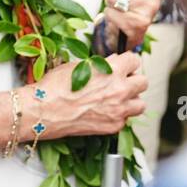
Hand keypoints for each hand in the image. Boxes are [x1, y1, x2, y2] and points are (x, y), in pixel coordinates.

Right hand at [32, 52, 147, 138]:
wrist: (44, 111)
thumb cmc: (55, 87)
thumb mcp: (77, 66)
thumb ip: (100, 65)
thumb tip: (111, 64)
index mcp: (112, 70)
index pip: (134, 60)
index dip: (127, 62)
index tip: (122, 65)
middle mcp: (120, 90)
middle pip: (143, 82)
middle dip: (132, 80)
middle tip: (121, 82)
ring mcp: (119, 110)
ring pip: (140, 104)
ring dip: (130, 100)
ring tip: (116, 99)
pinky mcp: (114, 126)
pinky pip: (125, 119)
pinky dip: (118, 115)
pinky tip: (103, 112)